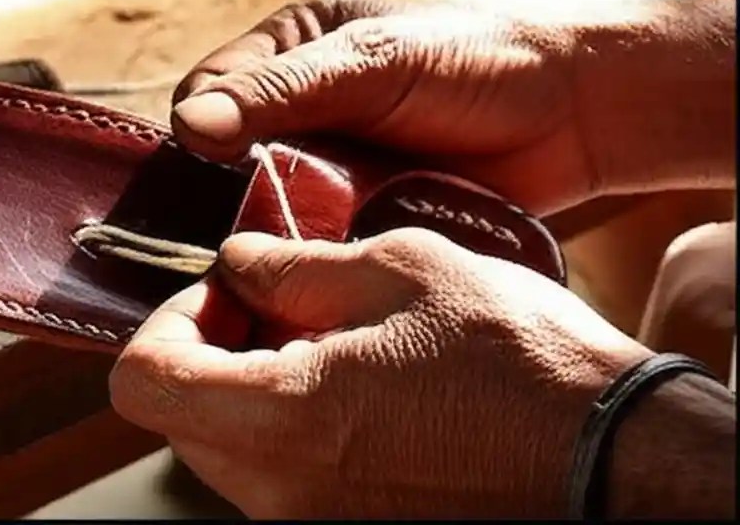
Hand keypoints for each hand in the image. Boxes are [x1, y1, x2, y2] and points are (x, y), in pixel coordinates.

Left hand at [109, 228, 650, 518]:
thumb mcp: (405, 270)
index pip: (143, 382)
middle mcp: (281, 493)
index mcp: (281, 420)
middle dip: (211, 349)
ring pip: (231, 449)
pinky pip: (283, 477)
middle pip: (181, 417)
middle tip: (278, 305)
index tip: (225, 293)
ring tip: (333, 340)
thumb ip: (295, 265)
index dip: (167, 322)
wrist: (618, 462)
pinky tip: (362, 387)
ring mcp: (314, 523)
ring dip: (253, 386)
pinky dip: (294, 426)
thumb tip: (237, 262)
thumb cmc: (522, 364)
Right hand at [169, 0, 735, 213]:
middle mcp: (294, 111)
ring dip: (267, 229)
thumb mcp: (372, 63)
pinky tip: (306, 271)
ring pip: (258, 208)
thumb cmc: (476, 61)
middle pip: (221, 160)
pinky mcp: (351, 218)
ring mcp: (322, 168)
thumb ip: (282, 91)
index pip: (205, 93)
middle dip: (228, 192)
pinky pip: (306, 243)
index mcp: (287, 52)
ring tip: (278, 250)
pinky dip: (304, 257)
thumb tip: (193, 127)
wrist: (573, 116)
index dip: (199, 131)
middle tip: (246, 219)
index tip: (214, 166)